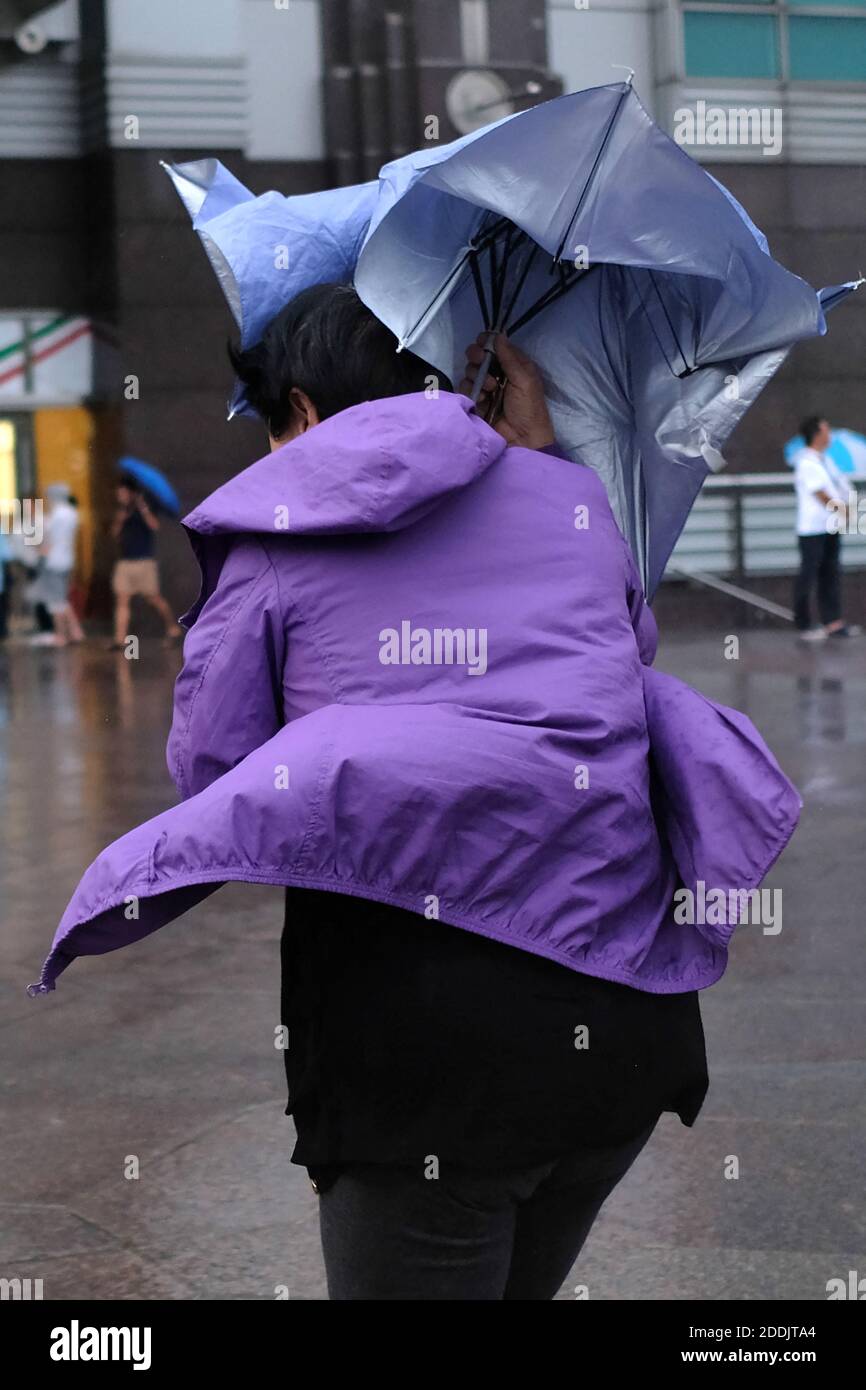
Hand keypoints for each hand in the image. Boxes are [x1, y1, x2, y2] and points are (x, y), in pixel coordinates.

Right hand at [459, 332, 553, 450]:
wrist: (522, 440)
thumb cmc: (529, 409)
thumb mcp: (524, 380)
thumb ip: (510, 358)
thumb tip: (498, 336)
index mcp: (514, 365)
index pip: (495, 346)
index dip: (486, 342)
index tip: (482, 343)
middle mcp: (498, 374)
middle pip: (478, 356)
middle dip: (477, 356)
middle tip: (480, 361)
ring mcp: (485, 388)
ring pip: (470, 371)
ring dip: (477, 376)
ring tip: (491, 389)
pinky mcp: (476, 402)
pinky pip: (465, 388)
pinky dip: (471, 391)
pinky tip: (482, 399)